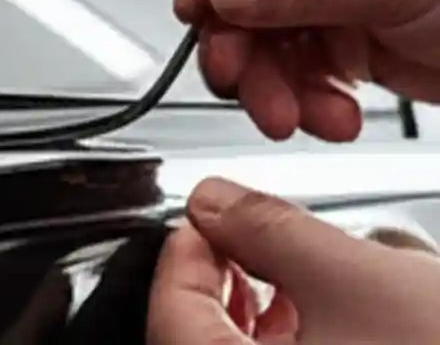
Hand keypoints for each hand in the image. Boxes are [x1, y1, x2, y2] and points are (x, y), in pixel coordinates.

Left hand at [147, 177, 439, 343]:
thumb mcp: (361, 281)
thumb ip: (270, 231)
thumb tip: (213, 201)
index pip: (171, 320)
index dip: (180, 257)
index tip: (202, 217)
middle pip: (201, 342)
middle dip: (220, 287)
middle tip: (243, 240)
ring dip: (261, 321)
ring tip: (292, 280)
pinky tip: (334, 322)